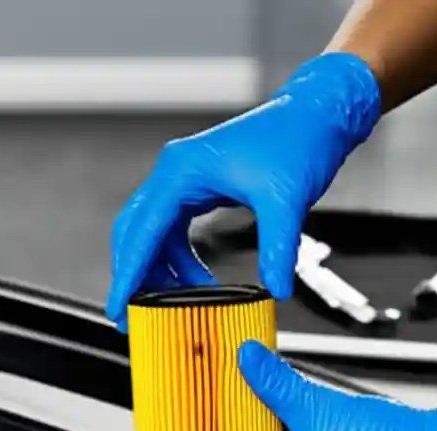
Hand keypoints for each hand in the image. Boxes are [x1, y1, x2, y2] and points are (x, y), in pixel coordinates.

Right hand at [105, 53, 381, 329]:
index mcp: (182, 170)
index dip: (128, 273)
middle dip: (133, 274)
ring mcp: (186, 179)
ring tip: (177, 302)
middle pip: (135, 231)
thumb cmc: (299, 138)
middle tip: (133, 314)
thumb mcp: (287, 199)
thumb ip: (278, 248)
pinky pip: (175, 229)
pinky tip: (198, 280)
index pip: (142, 231)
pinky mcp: (201, 187)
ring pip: (154, 233)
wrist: (318, 111)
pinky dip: (180, 258)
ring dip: (161, 270)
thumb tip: (275, 290)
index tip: (118, 306)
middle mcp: (176, 173)